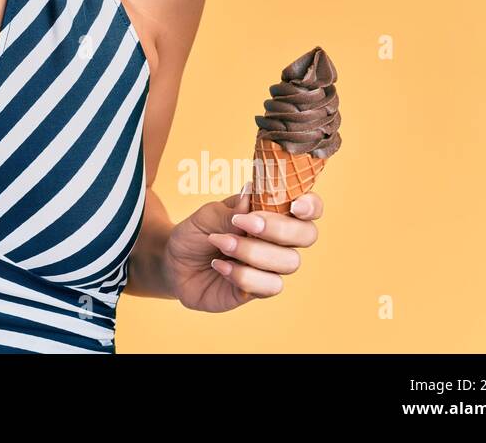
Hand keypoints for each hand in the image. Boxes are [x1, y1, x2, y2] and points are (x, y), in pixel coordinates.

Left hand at [162, 183, 322, 312]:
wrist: (175, 264)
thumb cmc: (195, 233)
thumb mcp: (206, 216)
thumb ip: (231, 210)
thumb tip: (251, 195)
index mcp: (272, 213)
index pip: (309, 208)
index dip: (311, 206)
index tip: (294, 206)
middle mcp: (279, 241)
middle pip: (307, 235)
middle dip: (278, 228)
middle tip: (243, 223)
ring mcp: (271, 267)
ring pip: (289, 262)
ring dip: (253, 252)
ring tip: (221, 244)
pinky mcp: (259, 290)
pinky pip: (269, 286)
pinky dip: (243, 275)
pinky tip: (220, 265)